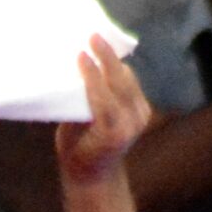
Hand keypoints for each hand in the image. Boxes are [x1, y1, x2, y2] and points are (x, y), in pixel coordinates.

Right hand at [57, 34, 151, 185]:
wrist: (97, 175)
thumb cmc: (75, 154)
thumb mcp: (68, 135)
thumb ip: (76, 110)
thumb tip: (75, 80)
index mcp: (111, 132)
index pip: (103, 96)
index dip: (92, 74)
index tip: (80, 54)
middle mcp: (131, 123)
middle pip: (121, 82)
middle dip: (107, 57)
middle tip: (93, 37)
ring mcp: (140, 116)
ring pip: (128, 79)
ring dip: (113, 60)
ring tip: (98, 43)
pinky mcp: (143, 110)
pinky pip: (131, 83)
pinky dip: (119, 69)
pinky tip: (107, 58)